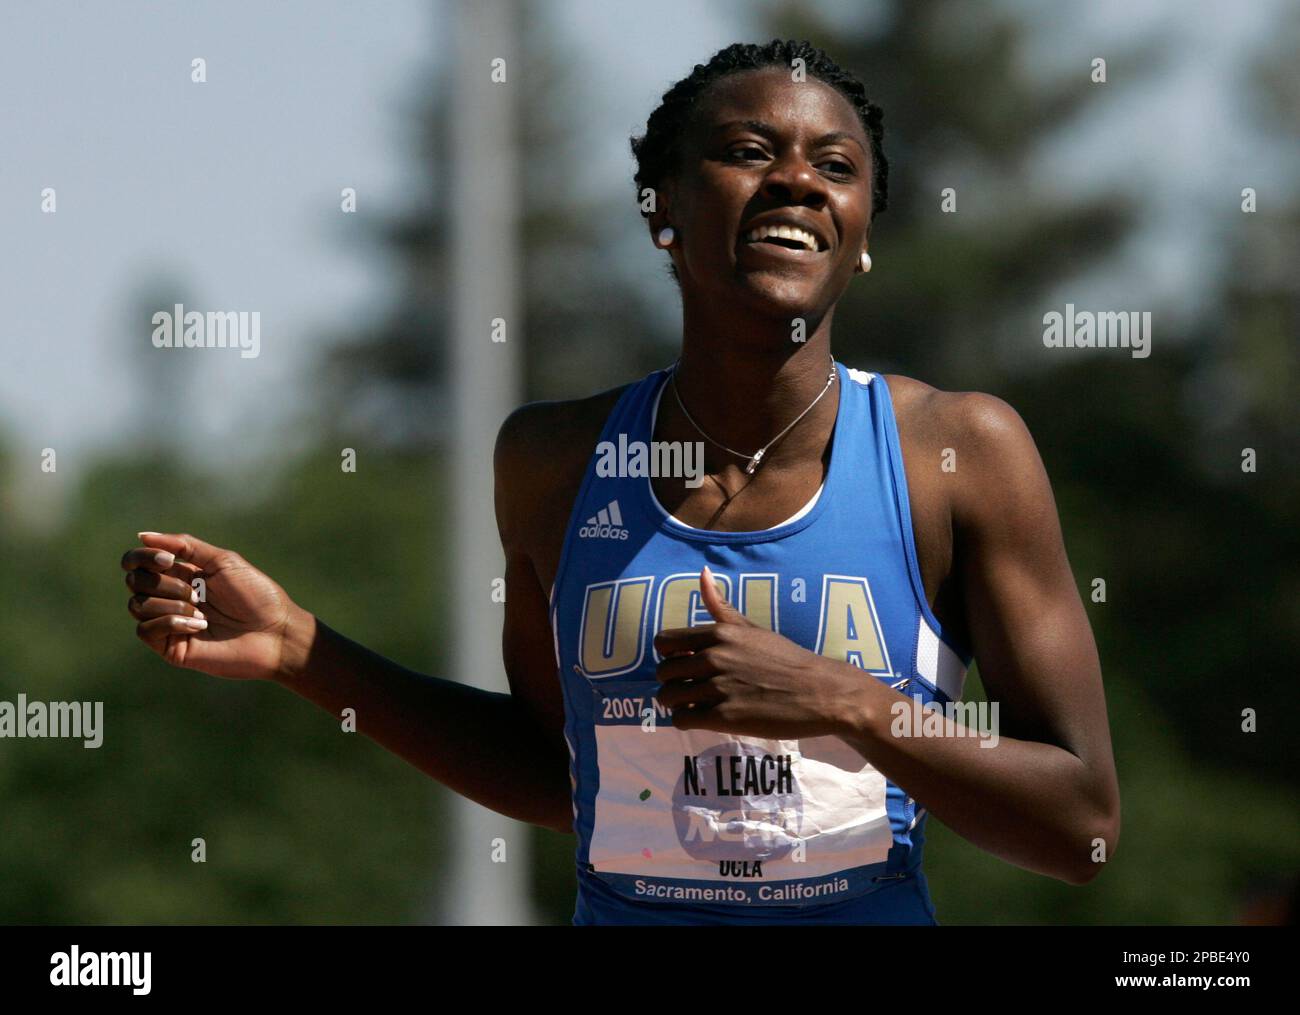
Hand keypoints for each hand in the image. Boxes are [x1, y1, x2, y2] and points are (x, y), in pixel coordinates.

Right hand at [120, 532, 308, 681]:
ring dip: (171, 603)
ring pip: (137, 605)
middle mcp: (171, 597)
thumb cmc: (256, 595)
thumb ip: (184, 545)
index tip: (169, 560)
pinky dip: (170, 622)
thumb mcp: (223, 561)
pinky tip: (198, 626)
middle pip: (135, 580)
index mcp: (182, 574)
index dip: (142, 556)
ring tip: (202, 612)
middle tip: (197, 592)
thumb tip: (142, 535)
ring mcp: (169, 623)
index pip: (138, 561)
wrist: (274, 632)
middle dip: (163, 582)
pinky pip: (145, 630)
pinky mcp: (171, 647)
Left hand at [653, 566, 862, 738]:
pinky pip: (682, 719)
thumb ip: (722, 606)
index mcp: (719, 633)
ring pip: (668, 697)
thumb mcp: (753, 628)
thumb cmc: (787, 659)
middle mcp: (714, 657)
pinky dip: (685, 720)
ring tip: (694, 704)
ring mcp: (718, 688)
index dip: (668, 656)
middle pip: (663, 672)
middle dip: (672, 682)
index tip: (683, 664)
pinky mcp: (724, 717)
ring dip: (676, 703)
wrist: (819, 692)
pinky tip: (702, 718)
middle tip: (690, 689)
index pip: (664, 642)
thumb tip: (703, 572)